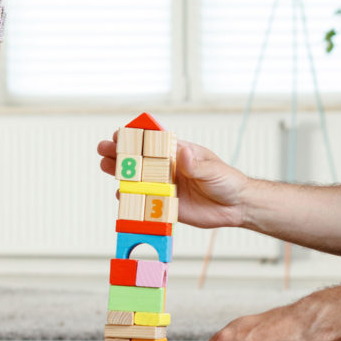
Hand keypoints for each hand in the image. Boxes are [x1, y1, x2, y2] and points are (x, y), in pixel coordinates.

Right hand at [96, 137, 249, 229]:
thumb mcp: (212, 169)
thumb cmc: (227, 180)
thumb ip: (196, 164)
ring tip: (105, 166)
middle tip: (104, 148)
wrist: (236, 206)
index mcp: (178, 152)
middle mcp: (168, 168)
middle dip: (120, 152)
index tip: (121, 133)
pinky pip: (145, 202)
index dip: (135, 136)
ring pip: (138, 178)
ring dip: (121, 172)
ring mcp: (165, 186)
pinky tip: (121, 195)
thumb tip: (183, 152)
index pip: (153, 141)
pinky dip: (132, 199)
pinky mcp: (166, 205)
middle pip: (139, 158)